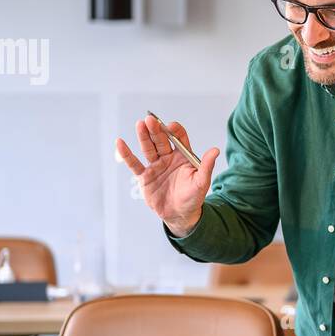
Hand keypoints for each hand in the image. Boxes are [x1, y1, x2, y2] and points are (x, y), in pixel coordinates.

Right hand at [115, 119, 219, 235]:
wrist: (180, 215)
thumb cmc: (193, 198)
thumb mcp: (201, 183)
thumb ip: (206, 166)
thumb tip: (215, 150)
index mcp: (183, 156)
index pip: (178, 138)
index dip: (174, 131)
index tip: (171, 127)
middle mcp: (168, 158)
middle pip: (161, 140)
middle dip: (156, 130)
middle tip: (150, 120)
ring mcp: (155, 166)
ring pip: (148, 148)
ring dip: (144, 137)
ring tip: (140, 124)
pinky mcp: (144, 176)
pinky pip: (134, 164)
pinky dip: (127, 154)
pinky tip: (120, 142)